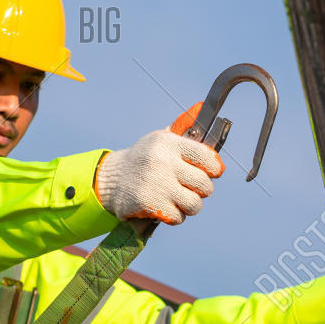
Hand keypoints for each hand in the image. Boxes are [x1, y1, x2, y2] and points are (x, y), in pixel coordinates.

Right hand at [93, 102, 224, 224]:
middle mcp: (163, 161)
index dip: (214, 168)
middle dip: (202, 190)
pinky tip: (165, 206)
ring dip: (190, 206)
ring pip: (194, 204)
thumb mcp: (160, 139)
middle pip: (204, 185)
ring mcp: (157, 183)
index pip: (207, 158)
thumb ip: (183, 129)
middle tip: (191, 188)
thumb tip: (202, 107)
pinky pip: (178, 217)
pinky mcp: (149, 203)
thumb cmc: (144, 159)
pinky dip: (174, 216)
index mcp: (169, 142)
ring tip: (179, 199)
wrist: (110, 178)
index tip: (212, 172)